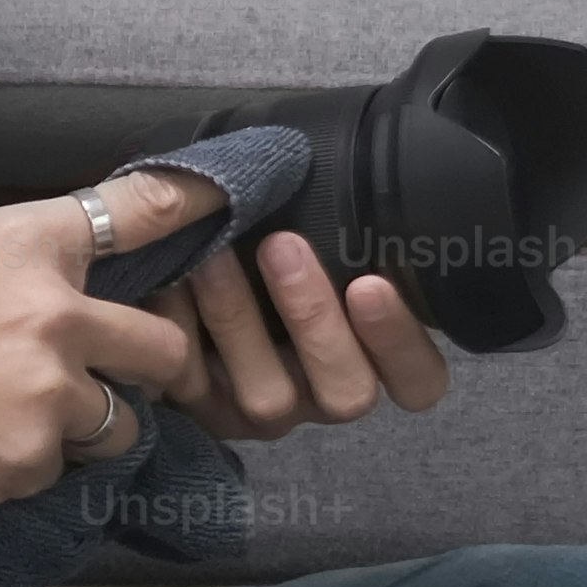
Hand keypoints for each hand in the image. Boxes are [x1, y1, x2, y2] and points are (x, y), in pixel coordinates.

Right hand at [0, 201, 202, 513]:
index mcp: (28, 243)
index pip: (142, 212)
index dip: (195, 206)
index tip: (226, 203)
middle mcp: (55, 313)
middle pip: (165, 346)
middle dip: (146, 368)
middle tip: (105, 380)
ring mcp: (46, 393)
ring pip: (118, 423)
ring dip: (84, 430)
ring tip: (13, 426)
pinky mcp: (23, 460)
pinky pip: (55, 472)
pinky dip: (23, 470)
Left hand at [157, 225, 453, 447]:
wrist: (176, 248)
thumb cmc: (266, 228)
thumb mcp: (312, 221)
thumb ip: (342, 220)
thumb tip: (352, 172)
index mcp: (372, 352)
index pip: (419, 380)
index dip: (401, 343)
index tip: (371, 282)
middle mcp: (325, 391)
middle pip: (348, 393)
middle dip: (315, 318)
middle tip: (282, 246)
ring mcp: (267, 408)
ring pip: (271, 398)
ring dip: (240, 320)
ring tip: (212, 253)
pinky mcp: (206, 413)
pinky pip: (198, 391)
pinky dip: (182, 330)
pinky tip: (166, 281)